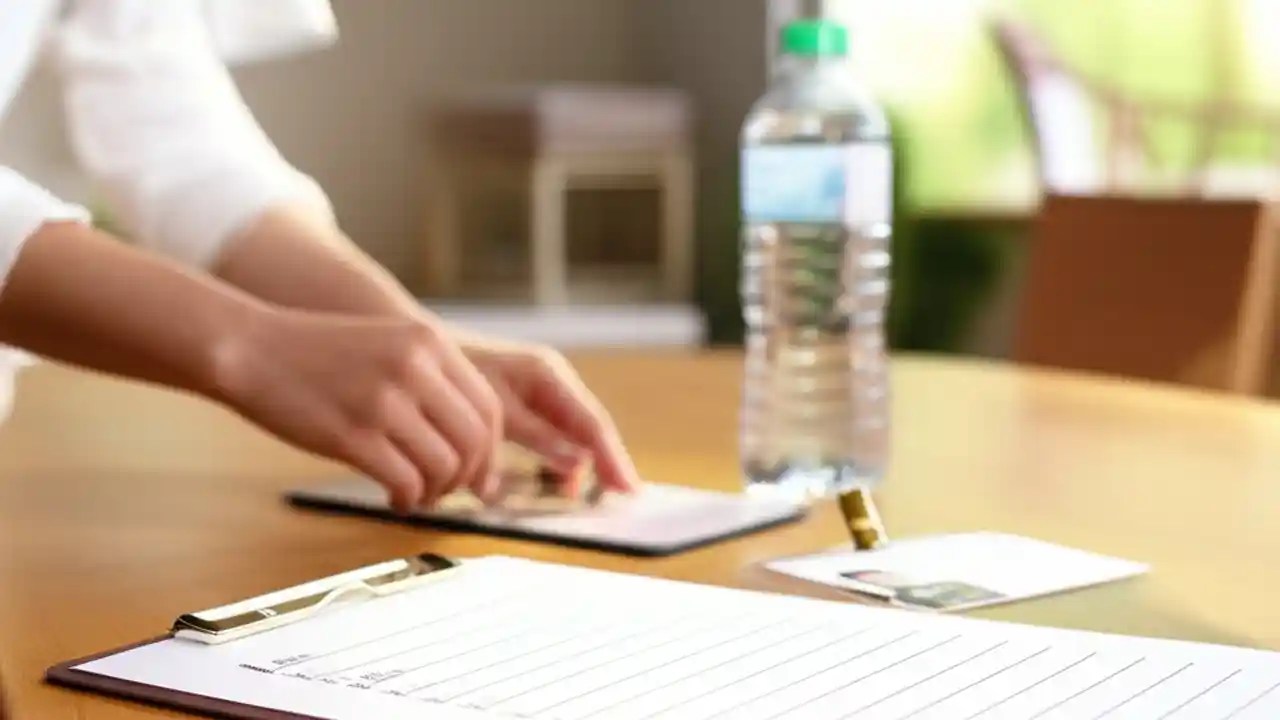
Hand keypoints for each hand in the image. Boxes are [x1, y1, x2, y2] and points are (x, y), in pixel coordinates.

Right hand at [215, 308, 502, 510]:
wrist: (250, 347)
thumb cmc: (317, 352)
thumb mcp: (389, 343)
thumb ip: (431, 378)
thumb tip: (473, 437)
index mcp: (429, 342)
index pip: (489, 407)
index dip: (491, 450)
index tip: (481, 474)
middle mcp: (414, 368)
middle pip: (474, 441)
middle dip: (468, 477)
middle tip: (449, 490)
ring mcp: (383, 401)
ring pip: (444, 466)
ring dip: (437, 492)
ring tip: (418, 494)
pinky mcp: (352, 435)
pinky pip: (406, 482)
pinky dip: (409, 500)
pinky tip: (395, 498)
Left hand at [457, 336, 640, 493]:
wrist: (419, 353)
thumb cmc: (453, 373)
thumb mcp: (495, 407)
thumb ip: (538, 436)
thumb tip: (579, 466)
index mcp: (547, 375)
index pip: (592, 424)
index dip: (612, 458)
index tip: (628, 488)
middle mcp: (551, 381)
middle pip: (590, 428)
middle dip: (608, 461)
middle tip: (625, 497)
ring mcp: (540, 392)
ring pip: (575, 433)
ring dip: (589, 462)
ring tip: (607, 493)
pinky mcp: (526, 404)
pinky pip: (556, 434)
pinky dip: (564, 458)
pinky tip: (568, 481)